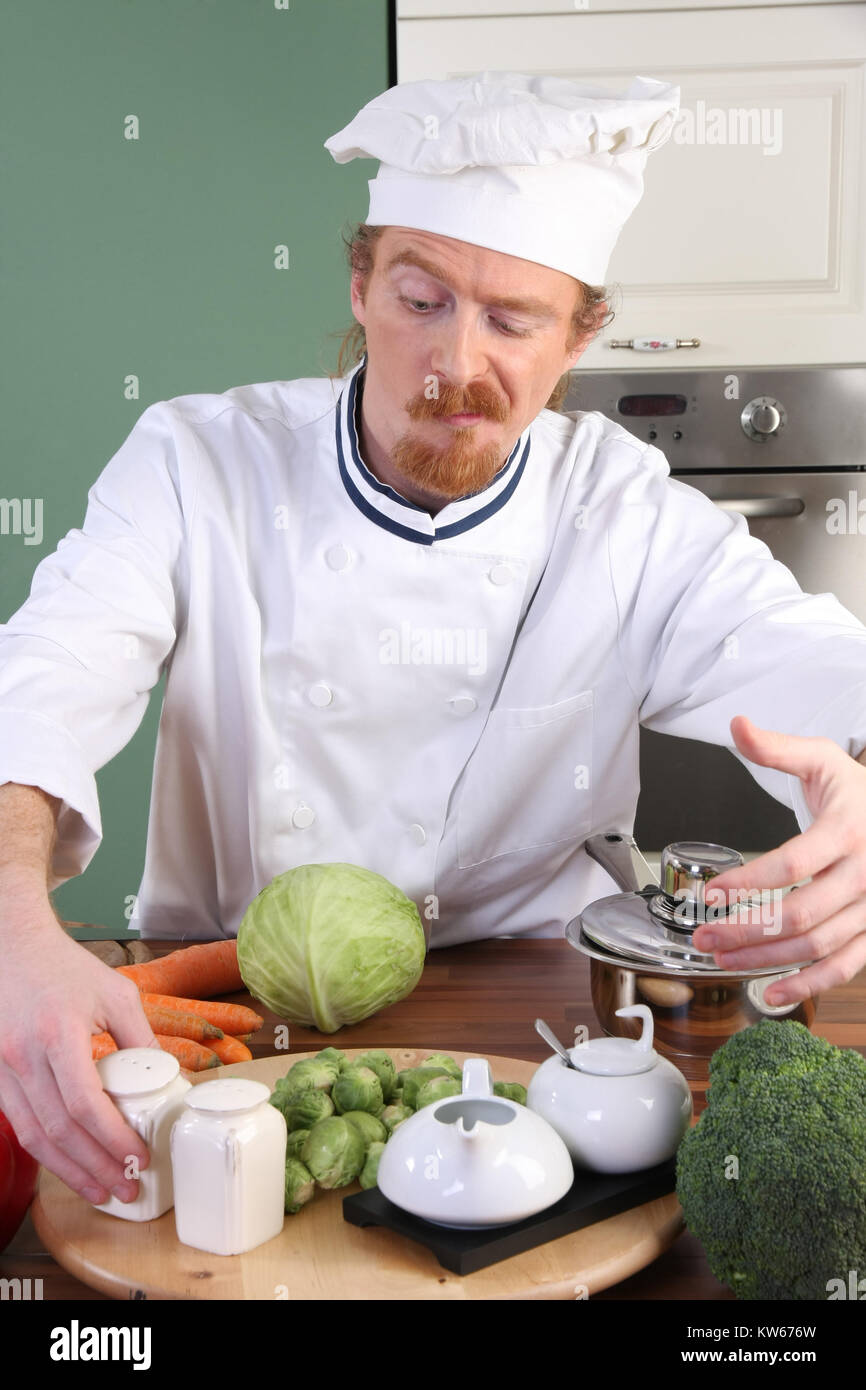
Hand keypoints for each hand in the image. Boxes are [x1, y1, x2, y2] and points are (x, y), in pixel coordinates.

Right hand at [0, 898, 158, 1204]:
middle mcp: (24, 1056)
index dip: (112, 1139)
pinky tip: (69, 1164)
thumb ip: (140, 1038)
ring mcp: (3, 1068)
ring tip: (100, 1190)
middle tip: (124, 1189)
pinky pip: (19, 1124)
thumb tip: (166, 1081)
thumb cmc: (66, 968)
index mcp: (58, 1034)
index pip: (84, 1104)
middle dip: (95, 1167)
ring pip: (34, 1136)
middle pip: (59, 1131)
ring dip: (68, 1170)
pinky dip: (46, 1151)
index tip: (138, 1157)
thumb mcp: (116, 994)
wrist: (14, 948)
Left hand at [691, 714, 865, 1004]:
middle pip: (802, 913)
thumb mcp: (822, 759)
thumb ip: (776, 748)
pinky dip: (808, 985)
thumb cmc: (859, 792)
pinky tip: (770, 994)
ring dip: (768, 959)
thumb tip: (737, 725)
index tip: (711, 893)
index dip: (749, 881)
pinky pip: (845, 966)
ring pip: (819, 945)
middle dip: (747, 929)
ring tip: (723, 960)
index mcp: (849, 830)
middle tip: (705, 936)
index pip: (793, 862)